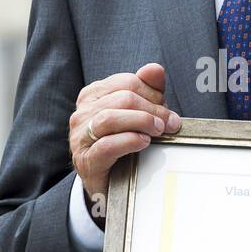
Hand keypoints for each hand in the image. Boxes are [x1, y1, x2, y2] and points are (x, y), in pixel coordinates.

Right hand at [69, 63, 181, 215]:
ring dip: (141, 121)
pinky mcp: (86, 160)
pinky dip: (129, 141)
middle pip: (122, 99)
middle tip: (170, 123)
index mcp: (93, 95)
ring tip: (158, 130)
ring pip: (110, 118)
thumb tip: (155, 69)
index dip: (152, 93)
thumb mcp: (137, 114)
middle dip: (152, 109)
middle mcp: (82, 113)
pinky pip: (106, 145)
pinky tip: (144, 142)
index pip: (126, 83)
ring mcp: (80, 137)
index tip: (167, 108)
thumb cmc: (122, 144)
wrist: (106, 183)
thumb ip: (147, 90)